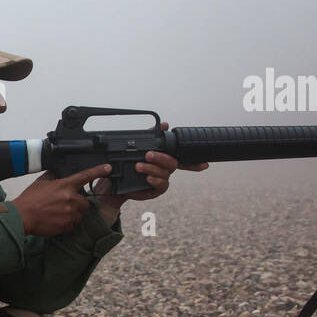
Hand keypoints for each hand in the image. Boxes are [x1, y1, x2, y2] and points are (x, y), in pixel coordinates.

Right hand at [10, 163, 111, 236]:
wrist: (22, 217)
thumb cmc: (29, 199)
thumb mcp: (41, 182)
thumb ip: (53, 177)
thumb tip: (59, 173)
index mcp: (64, 185)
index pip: (85, 176)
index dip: (98, 171)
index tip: (108, 168)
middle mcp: (70, 198)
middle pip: (85, 202)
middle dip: (77, 204)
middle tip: (64, 205)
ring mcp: (69, 213)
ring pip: (79, 215)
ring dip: (72, 215)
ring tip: (57, 214)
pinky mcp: (67, 225)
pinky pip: (73, 225)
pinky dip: (66, 224)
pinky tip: (55, 221)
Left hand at [93, 121, 208, 210]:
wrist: (110, 185)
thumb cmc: (124, 165)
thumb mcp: (135, 147)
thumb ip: (150, 135)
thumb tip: (165, 124)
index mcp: (162, 160)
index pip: (182, 161)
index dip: (194, 164)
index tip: (205, 165)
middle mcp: (163, 171)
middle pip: (172, 164)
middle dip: (161, 158)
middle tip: (148, 154)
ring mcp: (159, 181)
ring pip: (164, 174)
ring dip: (152, 168)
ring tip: (139, 166)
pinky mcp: (153, 191)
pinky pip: (160, 186)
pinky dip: (154, 180)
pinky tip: (148, 178)